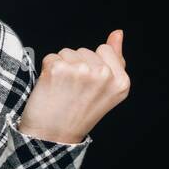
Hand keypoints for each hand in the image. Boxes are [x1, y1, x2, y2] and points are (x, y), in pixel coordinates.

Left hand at [17, 29, 129, 143]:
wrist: (52, 135)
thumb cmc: (78, 113)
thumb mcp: (106, 90)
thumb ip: (115, 59)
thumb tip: (118, 33)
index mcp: (121, 81)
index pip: (104, 49)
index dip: (92, 66)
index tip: (88, 87)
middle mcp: (103, 75)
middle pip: (84, 50)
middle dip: (76, 66)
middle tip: (73, 92)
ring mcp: (80, 71)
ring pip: (67, 52)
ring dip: (62, 67)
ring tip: (63, 91)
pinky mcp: (58, 68)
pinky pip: (51, 57)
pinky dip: (47, 70)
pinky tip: (51, 88)